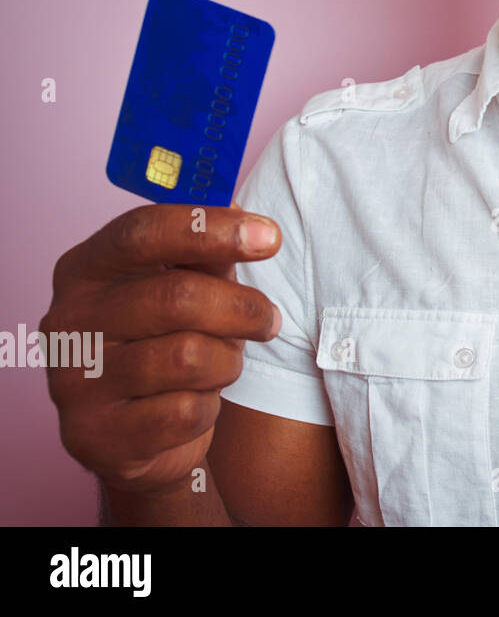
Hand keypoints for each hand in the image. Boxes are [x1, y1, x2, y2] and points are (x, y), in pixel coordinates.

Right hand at [43, 203, 281, 494]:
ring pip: (188, 357)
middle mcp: (68, 320)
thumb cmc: (167, 344)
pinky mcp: (94, 434)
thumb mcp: (186, 289)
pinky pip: (184, 412)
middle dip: (241, 308)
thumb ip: (209, 255)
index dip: (210, 229)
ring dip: (226, 362)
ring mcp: (72, 381)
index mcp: (85, 269)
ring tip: (223, 365)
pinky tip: (194, 405)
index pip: (143, 233)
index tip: (270, 235)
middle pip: (177, 296)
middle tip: (268, 320)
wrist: (137, 438)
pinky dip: (207, 407)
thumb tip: (246, 218)